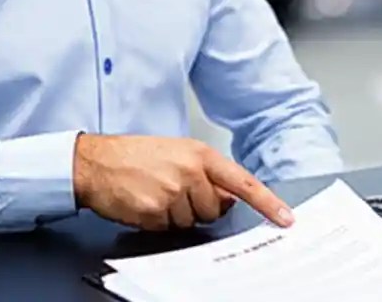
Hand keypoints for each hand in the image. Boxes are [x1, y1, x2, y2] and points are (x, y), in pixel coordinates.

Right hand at [73, 134, 294, 231]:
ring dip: (175, 215)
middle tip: (173, 191)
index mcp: (199, 154)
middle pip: (215, 209)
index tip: (285, 217)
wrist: (96, 162)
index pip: (243, 181)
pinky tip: (144, 203)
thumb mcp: (176, 153)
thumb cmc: (134, 156)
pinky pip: (168, 228)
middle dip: (198, 207)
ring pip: (191, 222)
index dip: (267, 202)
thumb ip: (205, 173)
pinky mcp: (155, 211)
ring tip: (155, 193)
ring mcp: (173, 192)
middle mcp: (190, 172)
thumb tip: (227, 197)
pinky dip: (157, 221)